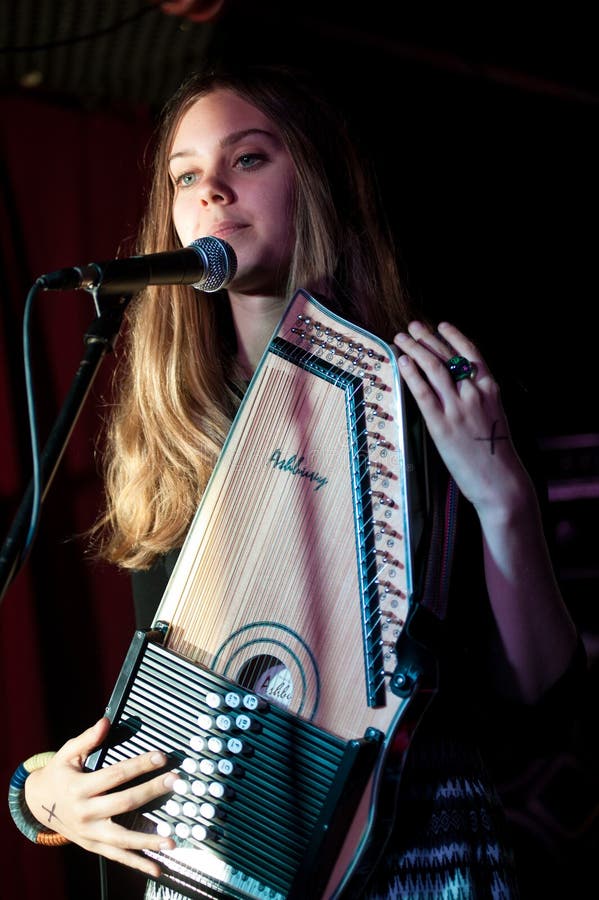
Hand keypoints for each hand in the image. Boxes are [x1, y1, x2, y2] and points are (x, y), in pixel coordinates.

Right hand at [25, 717, 175, 877]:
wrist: (38, 805)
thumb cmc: (58, 775)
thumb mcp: (67, 754)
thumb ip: (87, 739)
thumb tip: (105, 722)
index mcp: (80, 787)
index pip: (116, 775)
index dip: (139, 765)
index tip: (161, 756)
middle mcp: (85, 812)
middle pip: (124, 802)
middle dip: (151, 791)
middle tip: (175, 782)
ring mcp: (90, 832)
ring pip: (123, 838)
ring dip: (149, 839)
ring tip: (171, 839)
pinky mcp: (93, 846)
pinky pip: (118, 856)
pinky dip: (138, 863)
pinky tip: (157, 866)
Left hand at [394, 321, 528, 513]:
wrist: (501, 482)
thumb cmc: (496, 454)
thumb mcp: (493, 417)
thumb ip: (479, 399)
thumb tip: (457, 386)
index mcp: (491, 389)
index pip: (471, 353)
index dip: (454, 336)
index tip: (441, 325)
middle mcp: (475, 393)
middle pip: (448, 357)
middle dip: (427, 338)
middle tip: (412, 326)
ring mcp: (457, 407)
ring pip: (433, 368)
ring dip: (415, 349)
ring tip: (402, 338)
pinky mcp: (442, 425)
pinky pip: (423, 392)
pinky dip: (412, 374)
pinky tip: (403, 361)